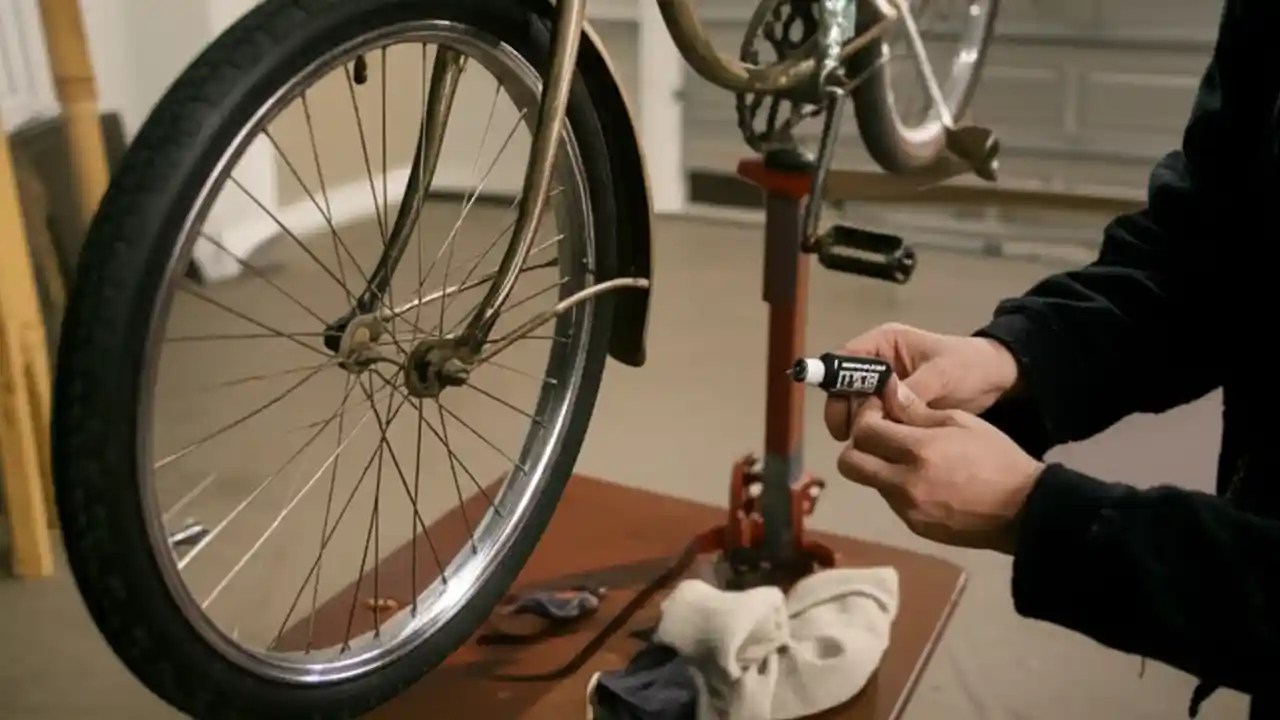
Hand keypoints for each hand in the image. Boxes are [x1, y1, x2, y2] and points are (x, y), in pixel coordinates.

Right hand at [823, 323, 1020, 441]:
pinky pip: (874, 419)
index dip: (836, 384)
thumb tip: (885, 407)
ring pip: (855, 407)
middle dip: (846, 411)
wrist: (996, 379)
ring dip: (859, 425)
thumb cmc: (969, 366)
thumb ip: (913, 390)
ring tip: (870, 444)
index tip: (842, 411)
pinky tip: (881, 447)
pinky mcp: (893, 405)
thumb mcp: (942, 375)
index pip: (844, 360)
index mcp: (883, 344)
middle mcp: (877, 363)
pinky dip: (875, 433)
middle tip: (853, 437)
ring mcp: (883, 386)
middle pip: (843, 387)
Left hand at [837, 379, 1044, 553]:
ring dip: (877, 466)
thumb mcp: (961, 422)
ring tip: (907, 458)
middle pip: (849, 463)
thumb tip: (887, 391)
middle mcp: (904, 482)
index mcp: (918, 450)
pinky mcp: (914, 527)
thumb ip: (918, 410)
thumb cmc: (996, 458)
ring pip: (869, 482)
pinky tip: (923, 481)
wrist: (1024, 510)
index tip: (877, 412)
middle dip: (857, 446)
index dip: (864, 417)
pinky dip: (896, 487)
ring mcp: (907, 509)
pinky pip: (890, 501)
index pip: (863, 431)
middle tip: (879, 437)